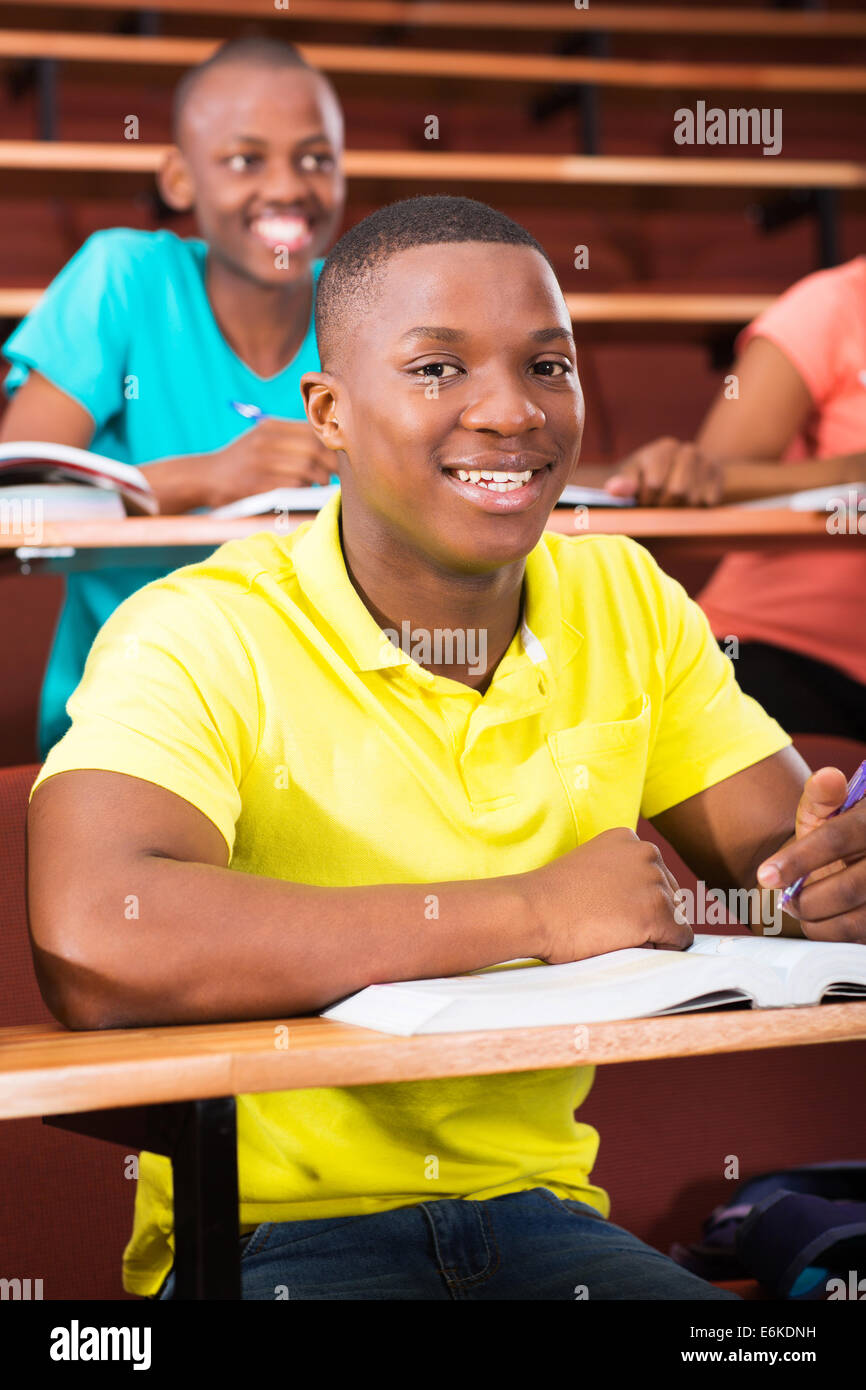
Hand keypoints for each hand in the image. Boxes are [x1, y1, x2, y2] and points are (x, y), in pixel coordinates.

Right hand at [203, 418, 333, 507]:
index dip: (330, 445)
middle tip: (338, 475)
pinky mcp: (255, 484)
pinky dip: (304, 490)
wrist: (202, 478)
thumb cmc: (239, 463)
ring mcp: (259, 462)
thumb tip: (327, 449)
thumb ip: (288, 440)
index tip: (340, 456)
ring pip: (305, 467)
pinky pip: (291, 486)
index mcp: (268, 428)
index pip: (311, 431)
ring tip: (322, 485)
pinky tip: (306, 493)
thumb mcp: (259, 441)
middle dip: (331, 463)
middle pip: (312, 448)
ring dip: (320, 479)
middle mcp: (265, 441)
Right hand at [530, 827, 692, 963]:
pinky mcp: (656, 912)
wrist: (532, 910)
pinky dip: (662, 948)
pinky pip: (680, 938)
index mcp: (629, 839)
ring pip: (675, 918)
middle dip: (648, 915)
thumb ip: (619, 874)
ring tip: (613, 931)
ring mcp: (653, 881)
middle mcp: (647, 852)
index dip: (636, 901)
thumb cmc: (551, 898)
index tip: (607, 908)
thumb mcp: (591, 869)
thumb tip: (642, 899)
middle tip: (608, 922)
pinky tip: (627, 942)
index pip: (656, 876)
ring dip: (652, 932)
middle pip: (671, 896)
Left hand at [604, 437, 722, 506]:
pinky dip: (697, 509)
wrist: (678, 472)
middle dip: (665, 505)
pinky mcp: (718, 476)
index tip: (644, 499)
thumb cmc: (647, 476)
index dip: (647, 499)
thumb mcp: (632, 476)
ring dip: (681, 508)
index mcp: (664, 448)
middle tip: (659, 503)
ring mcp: (707, 462)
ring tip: (672, 502)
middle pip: (678, 492)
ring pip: (694, 499)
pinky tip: (689, 502)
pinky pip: (709, 502)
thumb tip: (614, 489)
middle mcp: (688, 451)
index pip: (655, 484)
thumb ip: (623, 483)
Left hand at [757, 767, 865, 941]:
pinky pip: (860, 938)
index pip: (836, 838)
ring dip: (818, 922)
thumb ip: (821, 797)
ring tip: (801, 911)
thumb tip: (827, 777)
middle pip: (848, 888)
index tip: (763, 877)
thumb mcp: (828, 812)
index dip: (798, 859)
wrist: (861, 858)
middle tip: (786, 901)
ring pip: (856, 921)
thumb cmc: (839, 834)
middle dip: (807, 900)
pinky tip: (820, 923)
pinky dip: (833, 936)